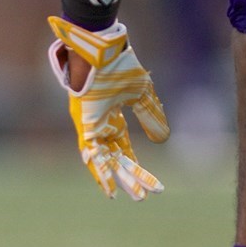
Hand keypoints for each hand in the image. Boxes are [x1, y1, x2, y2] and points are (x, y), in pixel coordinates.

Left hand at [48, 16, 168, 199]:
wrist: (102, 48)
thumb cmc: (119, 66)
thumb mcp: (142, 93)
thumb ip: (151, 115)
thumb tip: (163, 140)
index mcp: (111, 116)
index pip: (125, 148)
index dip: (137, 167)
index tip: (153, 185)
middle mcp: (99, 123)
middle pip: (115, 157)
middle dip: (128, 177)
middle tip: (142, 197)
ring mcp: (89, 123)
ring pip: (103, 157)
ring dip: (114, 177)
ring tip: (124, 196)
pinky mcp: (83, 122)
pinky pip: (89, 149)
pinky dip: (98, 166)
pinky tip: (105, 183)